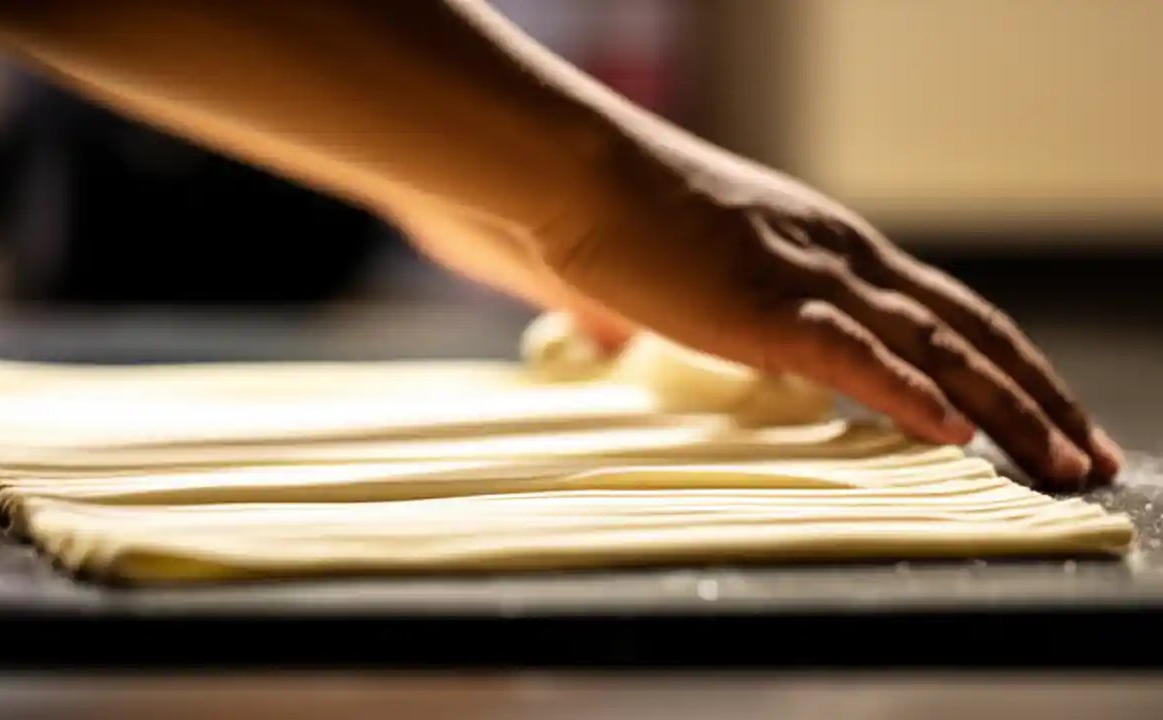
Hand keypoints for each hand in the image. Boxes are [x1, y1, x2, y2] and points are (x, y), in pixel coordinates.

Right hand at [394, 135, 1120, 490]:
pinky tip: (954, 435)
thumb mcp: (708, 262)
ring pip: (937, 347)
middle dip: (1038, 395)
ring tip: (1056, 460)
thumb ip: (734, 300)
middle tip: (1086, 454)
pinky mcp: (766, 306)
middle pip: (970, 328)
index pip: (948, 309)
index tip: (1043, 411)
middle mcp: (843, 257)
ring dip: (1006, 408)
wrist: (582, 171)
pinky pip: (857, 357)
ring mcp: (809, 279)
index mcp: (833, 247)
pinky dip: (911, 395)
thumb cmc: (629, 214)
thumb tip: (713, 337)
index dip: (1008, 363)